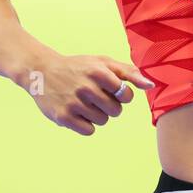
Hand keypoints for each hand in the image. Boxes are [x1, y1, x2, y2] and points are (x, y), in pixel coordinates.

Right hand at [29, 54, 153, 135]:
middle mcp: (85, 87)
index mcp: (98, 72)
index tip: (112, 90)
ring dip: (98, 114)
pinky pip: (89, 130)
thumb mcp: (102, 62)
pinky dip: (87, 124)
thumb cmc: (79, 67)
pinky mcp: (63, 117)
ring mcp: (73, 103)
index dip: (122, 95)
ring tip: (85, 102)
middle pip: (116, 111)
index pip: (127, 95)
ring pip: (103, 121)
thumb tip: (151, 85)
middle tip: (96, 97)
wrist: (42, 72)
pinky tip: (78, 112)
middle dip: (110, 106)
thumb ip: (128, 72)